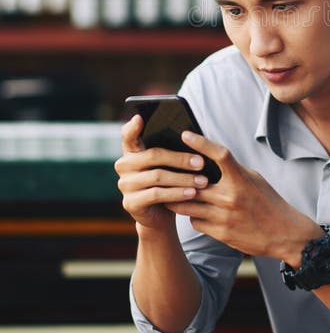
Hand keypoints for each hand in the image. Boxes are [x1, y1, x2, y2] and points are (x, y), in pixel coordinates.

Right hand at [115, 115, 207, 230]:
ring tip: (203, 181)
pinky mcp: (130, 203)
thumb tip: (191, 137)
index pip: (128, 135)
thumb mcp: (168, 165)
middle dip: (181, 159)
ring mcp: (125, 185)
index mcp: (131, 152)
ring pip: (158, 176)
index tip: (140, 117)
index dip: (133, 127)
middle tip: (202, 163)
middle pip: (153, 156)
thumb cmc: (168, 183)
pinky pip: (157, 194)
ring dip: (184, 178)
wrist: (160, 215)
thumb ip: (170, 150)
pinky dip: (177, 193)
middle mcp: (123, 166)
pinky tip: (192, 193)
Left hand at [166, 131, 320, 264]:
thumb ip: (233, 171)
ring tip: (169, 191)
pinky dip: (192, 215)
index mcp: (241, 179)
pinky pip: (195, 222)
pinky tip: (194, 211)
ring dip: (177, 198)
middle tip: (163, 169)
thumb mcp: (255, 180)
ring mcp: (224, 217)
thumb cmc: (269, 202)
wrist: (284, 234)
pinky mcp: (220, 233)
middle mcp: (231, 197)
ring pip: (187, 205)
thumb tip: (211, 159)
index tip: (185, 134)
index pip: (219, 154)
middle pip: (192, 182)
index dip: (201, 143)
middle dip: (176, 177)